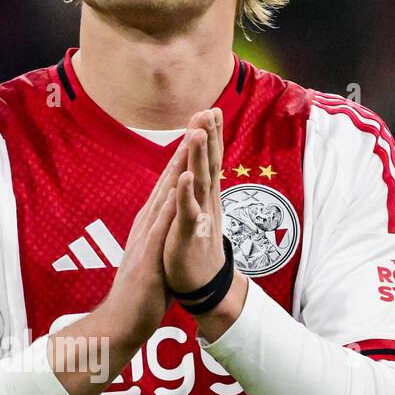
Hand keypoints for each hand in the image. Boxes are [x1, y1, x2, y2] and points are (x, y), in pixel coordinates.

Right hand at [100, 132, 191, 347]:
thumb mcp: (155, 255)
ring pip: (166, 192)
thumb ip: (162, 235)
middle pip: (169, 177)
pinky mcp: (149, 253)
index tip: (199, 128)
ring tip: (193, 132)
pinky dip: (172, 200)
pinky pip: (163, 222)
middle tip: (200, 113)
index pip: (170, 183)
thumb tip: (170, 223)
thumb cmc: (141, 292)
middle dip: (185, 145)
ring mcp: (146, 235)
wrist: (122, 320)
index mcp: (150, 223)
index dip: (184, 155)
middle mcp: (147, 222)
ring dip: (179, 162)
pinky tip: (182, 181)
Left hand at [163, 108, 225, 296]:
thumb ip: (199, 191)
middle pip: (208, 164)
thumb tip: (200, 169)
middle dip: (208, 137)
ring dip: (199, 157)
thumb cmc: (195, 248)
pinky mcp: (188, 235)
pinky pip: (188, 212)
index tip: (210, 110)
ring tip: (198, 133)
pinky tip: (184, 177)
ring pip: (200, 182)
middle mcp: (204, 203)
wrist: (201, 285)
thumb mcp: (197, 213)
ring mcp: (198, 217)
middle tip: (210, 109)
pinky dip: (186, 195)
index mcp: (203, 196)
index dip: (209, 136)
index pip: (208, 161)